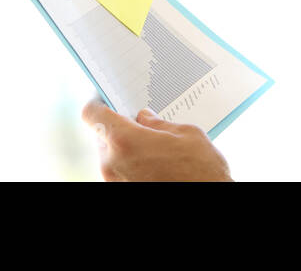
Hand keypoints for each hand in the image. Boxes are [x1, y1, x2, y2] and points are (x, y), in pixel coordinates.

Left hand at [81, 98, 233, 180]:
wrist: (209, 201)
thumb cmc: (201, 171)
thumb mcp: (186, 135)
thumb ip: (158, 124)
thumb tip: (144, 118)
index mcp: (125, 141)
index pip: (92, 114)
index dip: (98, 103)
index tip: (107, 99)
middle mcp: (113, 163)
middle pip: (101, 134)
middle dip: (118, 127)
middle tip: (139, 123)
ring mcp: (115, 182)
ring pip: (111, 155)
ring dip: (126, 147)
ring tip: (152, 146)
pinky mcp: (123, 191)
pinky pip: (119, 171)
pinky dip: (131, 164)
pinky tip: (154, 163)